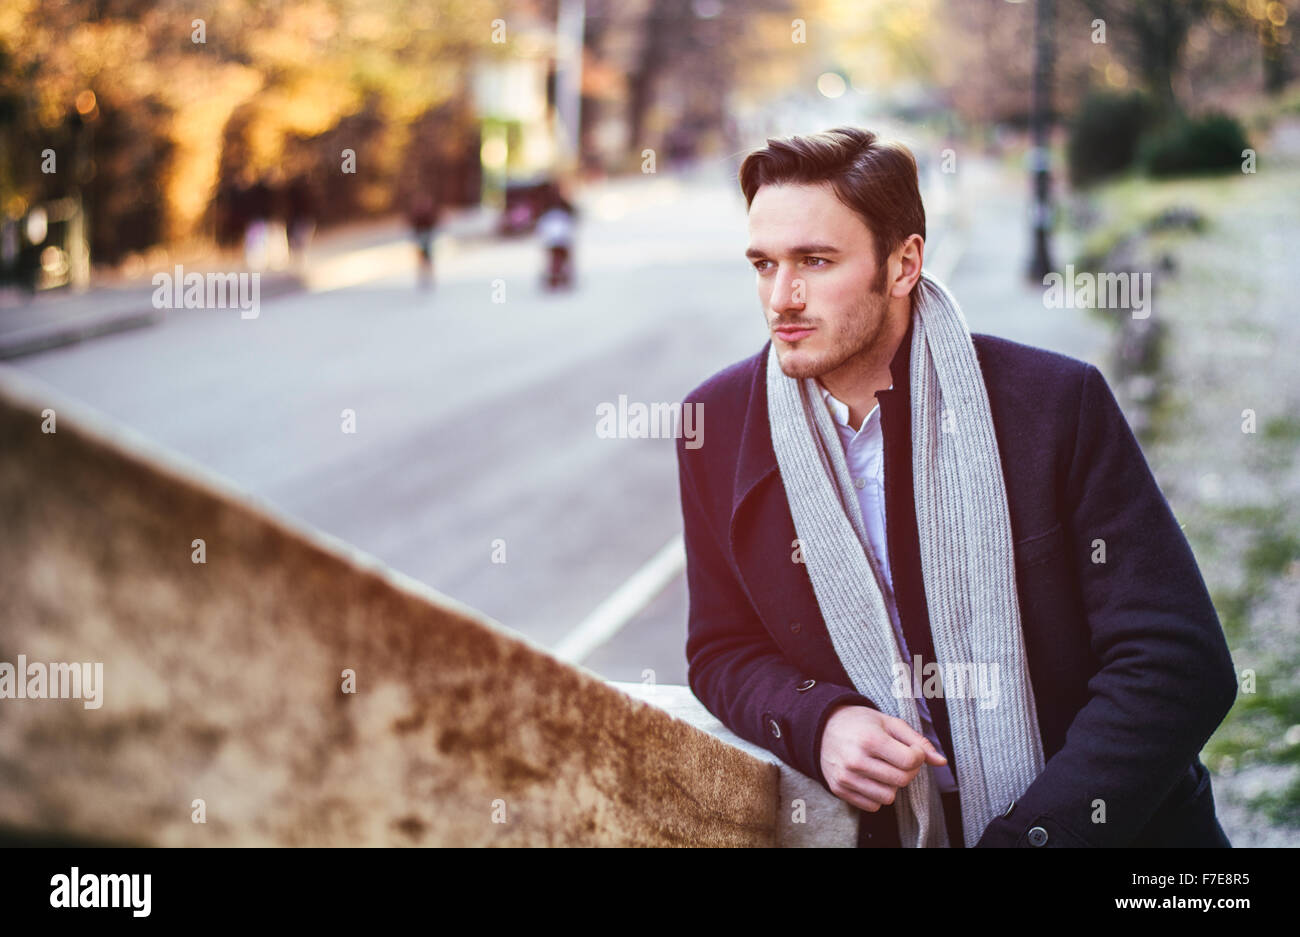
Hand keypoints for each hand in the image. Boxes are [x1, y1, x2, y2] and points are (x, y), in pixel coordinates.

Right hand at [819, 704, 947, 811]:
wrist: (823, 727)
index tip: (911, 749)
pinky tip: (872, 778)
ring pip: (888, 797)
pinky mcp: (839, 789)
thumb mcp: (889, 723)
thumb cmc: (861, 723)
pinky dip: (877, 794)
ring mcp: (846, 777)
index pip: (910, 761)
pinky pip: (873, 806)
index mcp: (870, 739)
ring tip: (884, 768)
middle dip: (908, 771)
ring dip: (892, 785)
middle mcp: (856, 760)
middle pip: (902, 780)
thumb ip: (917, 740)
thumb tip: (941, 761)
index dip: (918, 756)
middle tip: (899, 759)